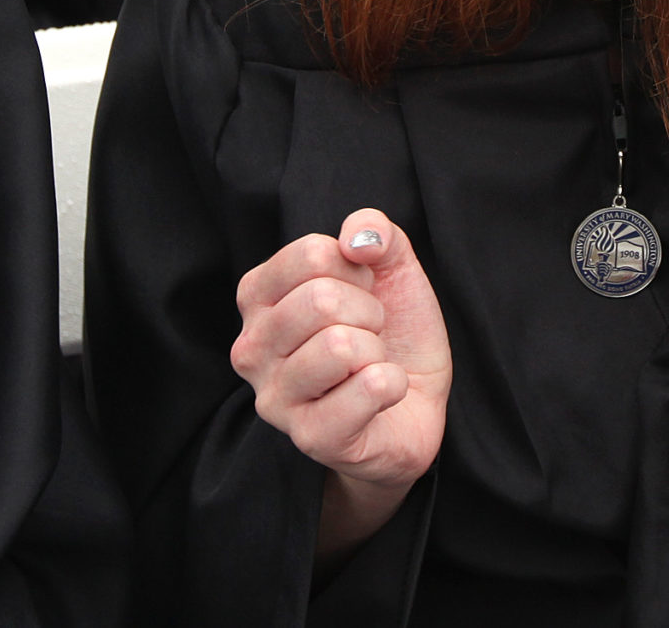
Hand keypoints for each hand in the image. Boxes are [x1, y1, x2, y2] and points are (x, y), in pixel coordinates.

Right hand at [231, 209, 451, 560]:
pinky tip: (381, 394)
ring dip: (377, 350)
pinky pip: (368, 388)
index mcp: (258, 297)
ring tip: (369, 364)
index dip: (356, 268)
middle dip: (368, 312)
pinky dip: (392, 383)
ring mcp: (274, 399)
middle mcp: (251, 348)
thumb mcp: (390, 267)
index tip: (362, 290)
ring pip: (340, 346)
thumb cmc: (391, 330)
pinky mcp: (309, 437)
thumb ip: (374, 231)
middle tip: (369, 333)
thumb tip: (357, 238)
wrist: (417, 399)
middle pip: (320, 301)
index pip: (310, 255)